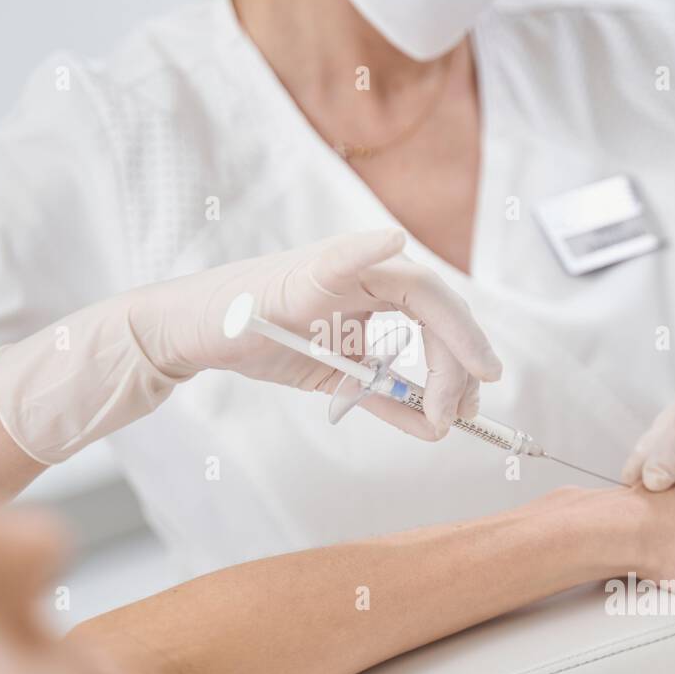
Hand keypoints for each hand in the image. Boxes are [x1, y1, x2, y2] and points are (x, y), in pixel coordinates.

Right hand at [137, 229, 501, 438]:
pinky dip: (368, 251)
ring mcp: (339, 267)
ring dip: (444, 345)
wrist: (198, 334)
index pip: (440, 315)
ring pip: (416, 291)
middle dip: (461, 363)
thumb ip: (386, 397)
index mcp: (376, 288)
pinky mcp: (305, 274)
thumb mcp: (339, 380)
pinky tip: (390, 244)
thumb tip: (436, 428)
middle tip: (461, 413)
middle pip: (438, 305)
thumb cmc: (265, 343)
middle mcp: (367, 270)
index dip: (466, 356)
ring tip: (445, 402)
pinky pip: (342, 260)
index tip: (476, 402)